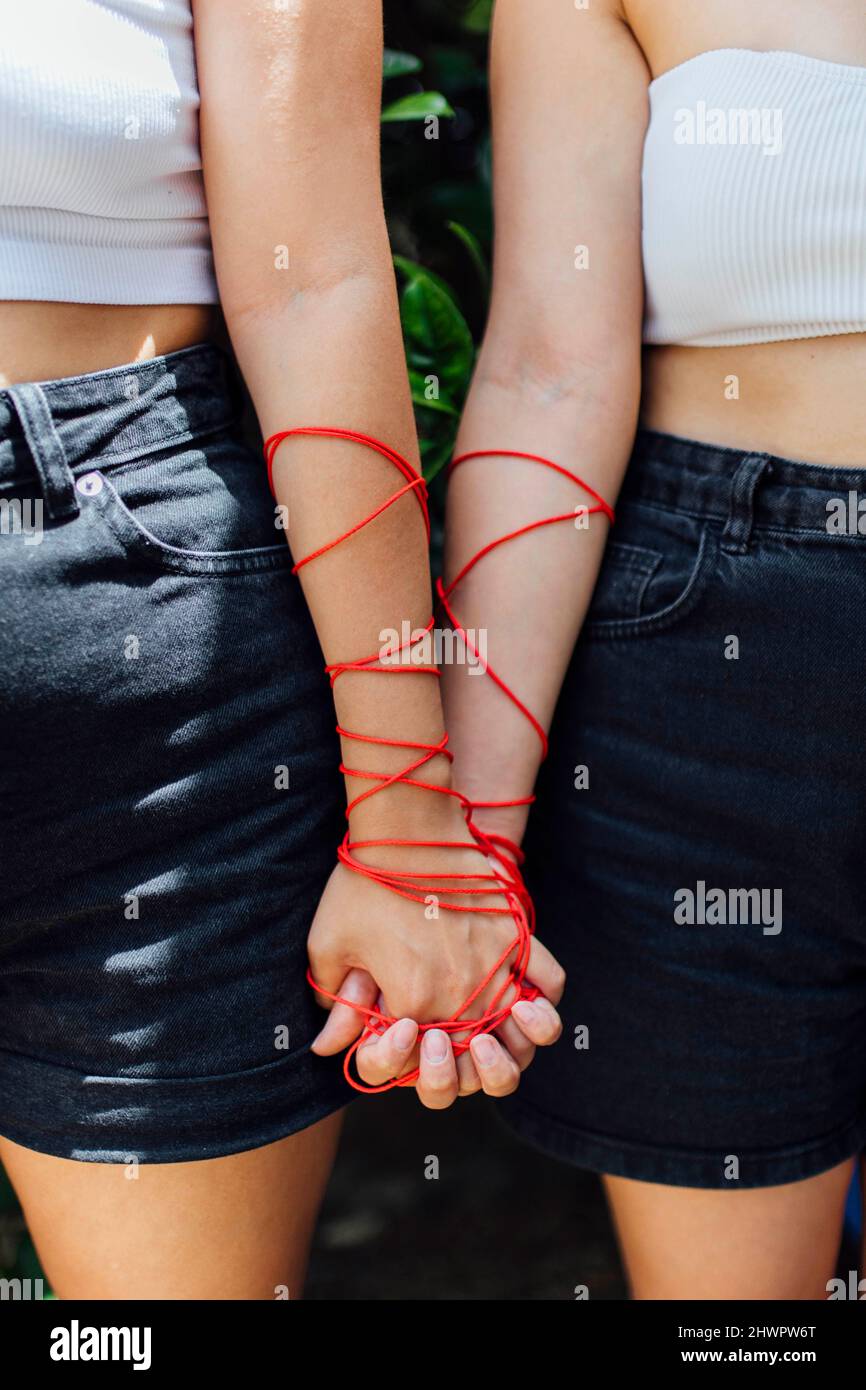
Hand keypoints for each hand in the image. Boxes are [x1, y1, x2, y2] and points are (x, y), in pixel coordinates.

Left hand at [308, 839, 564, 1107]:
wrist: (405, 828)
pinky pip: (550, 982)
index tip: (402, 1035)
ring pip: (523, 1032)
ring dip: (511, 1042)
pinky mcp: (517, 937)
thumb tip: (324, 1048)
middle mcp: (461, 997)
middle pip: (477, 1058)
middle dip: (463, 1063)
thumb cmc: (362, 885)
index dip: (409, 1056)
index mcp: (413, 1007)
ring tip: (494, 1032)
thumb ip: (335, 1006)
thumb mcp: (330, 946)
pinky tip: (525, 998)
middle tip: (451, 1043)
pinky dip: (543, 997)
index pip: (420, 1062)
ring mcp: (496, 968)